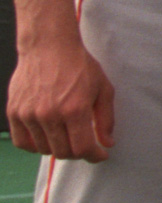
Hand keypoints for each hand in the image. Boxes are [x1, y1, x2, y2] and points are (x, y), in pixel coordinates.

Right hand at [6, 38, 113, 161]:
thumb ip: (106, 119)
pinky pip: (22, 142)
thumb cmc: (78, 65)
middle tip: (84, 146)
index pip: (82, 148)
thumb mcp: (103, 88)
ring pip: (43, 149)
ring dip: (58, 148)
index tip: (99, 155)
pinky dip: (35, 145)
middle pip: (62, 152)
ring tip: (67, 137)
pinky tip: (46, 137)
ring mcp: (29, 114)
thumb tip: (107, 143)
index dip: (94, 156)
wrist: (49, 46)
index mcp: (74, 109)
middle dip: (78, 153)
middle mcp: (50, 115)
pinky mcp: (14, 112)